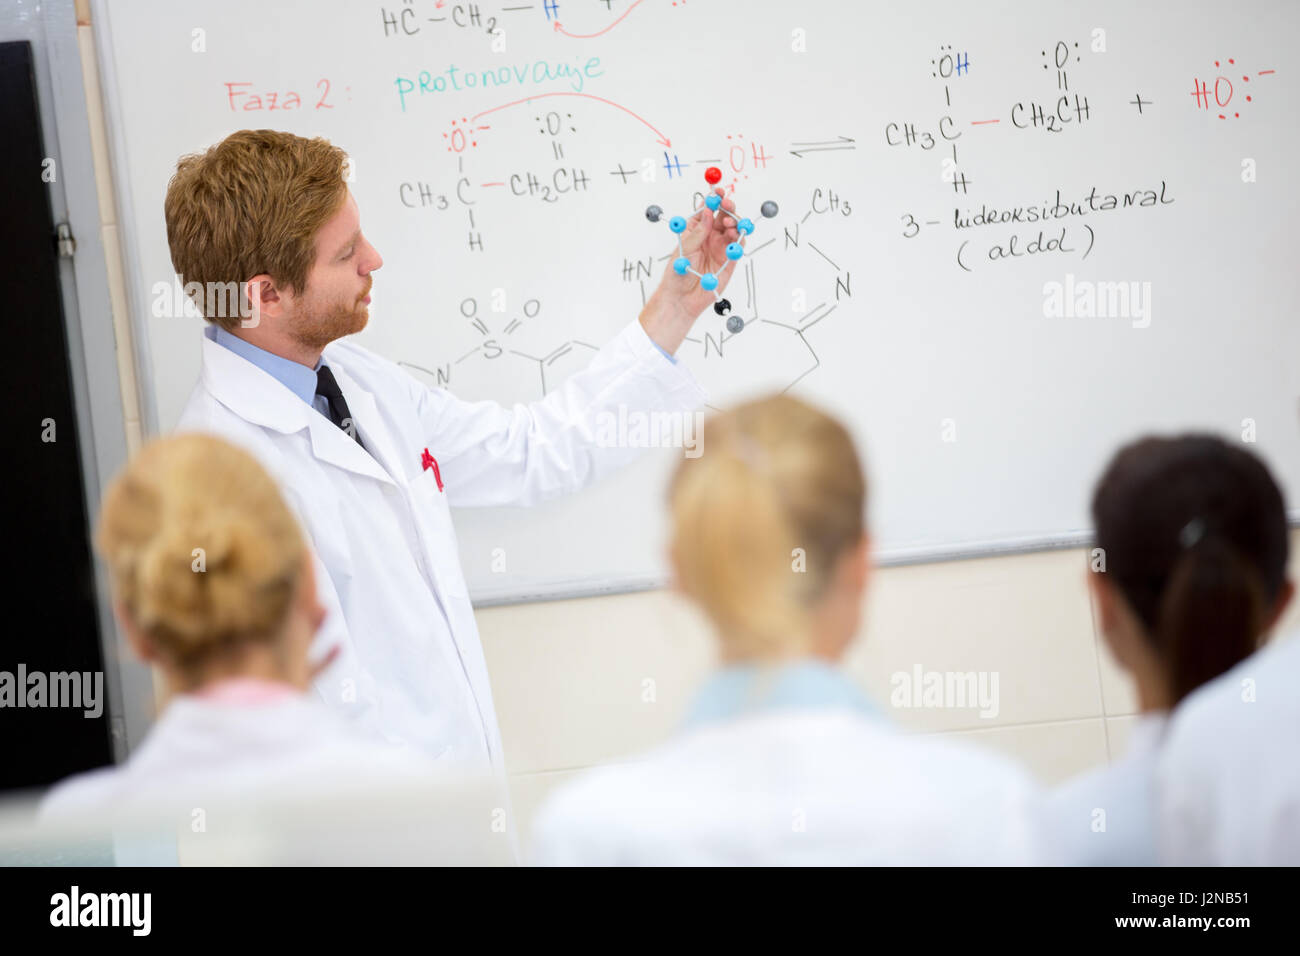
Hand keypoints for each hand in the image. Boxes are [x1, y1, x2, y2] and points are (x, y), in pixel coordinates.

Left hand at [656, 187, 743, 319]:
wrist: (682, 298)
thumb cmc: (678, 273)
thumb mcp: (685, 248)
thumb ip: (698, 231)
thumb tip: (707, 212)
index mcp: (696, 229)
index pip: (707, 209)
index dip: (714, 199)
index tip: (719, 192)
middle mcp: (710, 236)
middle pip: (724, 216)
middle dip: (728, 208)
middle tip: (728, 206)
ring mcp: (721, 247)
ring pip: (734, 229)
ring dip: (735, 222)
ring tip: (729, 224)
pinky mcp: (730, 260)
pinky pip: (739, 246)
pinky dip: (740, 238)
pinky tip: (735, 236)